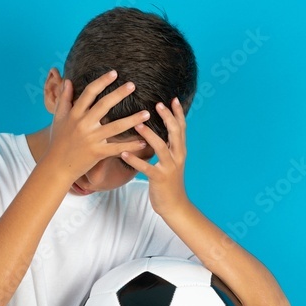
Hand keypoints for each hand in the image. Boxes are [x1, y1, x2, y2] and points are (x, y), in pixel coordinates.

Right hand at [40, 70, 151, 184]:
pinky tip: (143, 141)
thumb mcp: (58, 118)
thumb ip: (64, 99)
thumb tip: (68, 80)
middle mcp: (83, 124)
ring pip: (115, 127)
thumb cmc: (57, 141)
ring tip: (147, 113)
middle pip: (104, 105)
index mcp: (74, 114)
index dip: (102, 81)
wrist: (56, 167)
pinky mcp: (97, 153)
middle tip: (133, 85)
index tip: (114, 73)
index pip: (89, 93)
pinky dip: (130, 146)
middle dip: (119, 94)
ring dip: (133, 120)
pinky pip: (117, 148)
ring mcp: (91, 139)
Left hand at [120, 96, 189, 216]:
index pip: (181, 128)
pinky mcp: (159, 179)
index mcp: (180, 151)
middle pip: (175, 133)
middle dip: (167, 117)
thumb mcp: (171, 162)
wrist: (175, 206)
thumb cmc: (169, 182)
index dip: (178, 113)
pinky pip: (146, 168)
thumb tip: (160, 133)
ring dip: (149, 135)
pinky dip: (135, 160)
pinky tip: (124, 153)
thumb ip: (167, 148)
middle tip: (157, 104)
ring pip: (161, 147)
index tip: (172, 98)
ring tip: (137, 124)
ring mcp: (170, 168)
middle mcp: (178, 157)